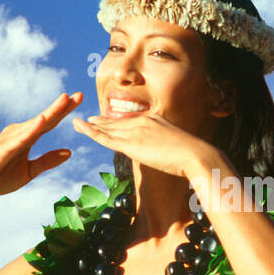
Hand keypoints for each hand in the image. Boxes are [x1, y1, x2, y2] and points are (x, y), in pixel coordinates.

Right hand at [0, 92, 80, 202]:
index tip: (80, 98)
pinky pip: (20, 138)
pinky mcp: (2, 149)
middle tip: (80, 95)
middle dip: (62, 107)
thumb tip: (69, 152)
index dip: (64, 112)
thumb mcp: (28, 172)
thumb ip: (47, 161)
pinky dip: (31, 129)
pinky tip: (43, 120)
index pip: (49, 123)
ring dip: (50, 112)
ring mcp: (9, 139)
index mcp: (26, 138)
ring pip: (34, 124)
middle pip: (44, 119)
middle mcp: (18, 133)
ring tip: (65, 99)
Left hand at [70, 112, 215, 178]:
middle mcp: (142, 122)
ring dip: (91, 126)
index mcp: (154, 119)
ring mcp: (136, 131)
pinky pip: (106, 137)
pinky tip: (81, 128)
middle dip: (101, 122)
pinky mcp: (131, 144)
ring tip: (78, 123)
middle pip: (116, 122)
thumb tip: (162, 152)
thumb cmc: (190, 154)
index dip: (116, 121)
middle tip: (87, 120)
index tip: (107, 120)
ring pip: (108, 128)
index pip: (130, 121)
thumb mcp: (174, 145)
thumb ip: (163, 145)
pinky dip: (91, 132)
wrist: (194, 154)